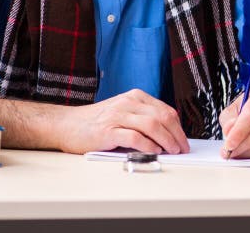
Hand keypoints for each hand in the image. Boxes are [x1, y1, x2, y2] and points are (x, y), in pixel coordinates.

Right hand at [56, 89, 188, 154]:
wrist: (66, 125)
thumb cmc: (96, 122)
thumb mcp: (123, 112)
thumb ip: (142, 118)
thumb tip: (167, 135)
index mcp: (135, 97)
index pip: (165, 110)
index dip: (178, 127)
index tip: (182, 140)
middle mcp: (128, 103)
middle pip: (162, 117)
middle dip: (176, 135)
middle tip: (181, 148)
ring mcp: (117, 116)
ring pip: (152, 125)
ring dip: (166, 140)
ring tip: (171, 151)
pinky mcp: (108, 131)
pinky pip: (135, 137)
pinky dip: (148, 145)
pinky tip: (154, 151)